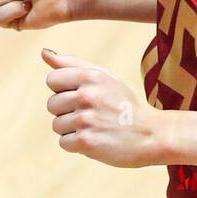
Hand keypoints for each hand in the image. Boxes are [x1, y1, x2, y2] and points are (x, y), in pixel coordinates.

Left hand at [42, 47, 163, 167]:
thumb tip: (44, 53)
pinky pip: (64, 143)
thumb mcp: (104, 77)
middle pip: (52, 104)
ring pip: (57, 125)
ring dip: (73, 129)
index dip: (64, 90)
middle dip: (67, 111)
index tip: (83, 96)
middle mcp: (87, 95)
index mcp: (91, 75)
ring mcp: (86, 119)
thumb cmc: (124, 104)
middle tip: (93, 114)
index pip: (52, 79)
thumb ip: (73, 64)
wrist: (152, 134)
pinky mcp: (86, 142)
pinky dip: (77, 145)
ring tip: (96, 127)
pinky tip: (96, 139)